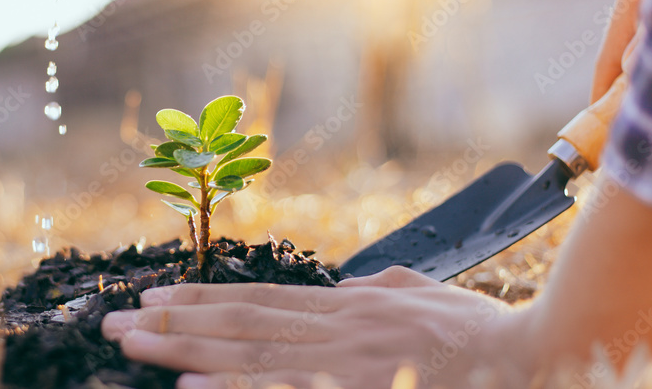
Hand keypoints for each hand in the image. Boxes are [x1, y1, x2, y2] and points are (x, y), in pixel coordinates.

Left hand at [101, 267, 528, 388]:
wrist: (536, 357)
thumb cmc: (480, 332)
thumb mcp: (419, 294)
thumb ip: (373, 288)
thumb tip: (341, 284)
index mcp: (348, 305)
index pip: (258, 300)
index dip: (202, 300)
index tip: (154, 299)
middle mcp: (336, 330)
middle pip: (240, 324)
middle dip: (173, 322)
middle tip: (116, 322)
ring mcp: (345, 365)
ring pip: (249, 356)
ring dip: (185, 350)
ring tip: (133, 344)